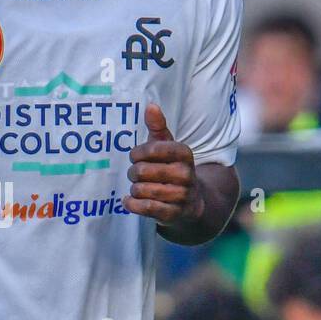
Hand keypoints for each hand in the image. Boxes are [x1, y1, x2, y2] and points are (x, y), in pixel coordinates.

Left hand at [124, 105, 203, 226]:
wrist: (193, 202)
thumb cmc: (172, 168)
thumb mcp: (168, 146)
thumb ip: (158, 126)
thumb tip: (151, 106)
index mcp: (185, 153)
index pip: (153, 148)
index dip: (138, 152)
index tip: (135, 156)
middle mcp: (186, 174)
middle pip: (143, 170)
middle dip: (133, 172)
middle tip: (135, 174)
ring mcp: (181, 195)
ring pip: (143, 189)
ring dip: (134, 189)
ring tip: (137, 187)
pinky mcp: (174, 213)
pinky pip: (146, 207)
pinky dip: (132, 204)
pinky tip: (128, 201)